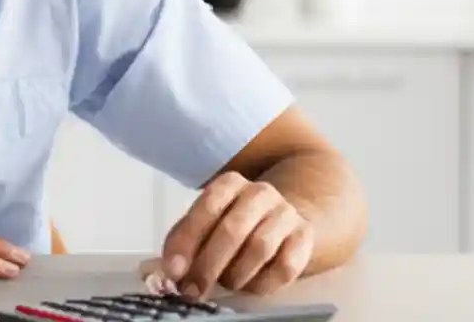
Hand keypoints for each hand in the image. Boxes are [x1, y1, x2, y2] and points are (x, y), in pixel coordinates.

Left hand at [160, 171, 313, 299]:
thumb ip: (183, 241)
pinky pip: (285, 267)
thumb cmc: (232, 222)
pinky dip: (263, 283)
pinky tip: (250, 285)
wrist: (280, 218)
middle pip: (233, 230)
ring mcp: (285, 214)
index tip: (174, 269)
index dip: (188, 240)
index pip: (207, 207)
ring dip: (236, 274)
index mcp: (229, 183)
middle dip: (208, 265)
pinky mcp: (304, 237)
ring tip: (224, 284)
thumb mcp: (204, 222)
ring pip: (259, 248)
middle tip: (194, 289)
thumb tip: (170, 270)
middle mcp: (259, 193)